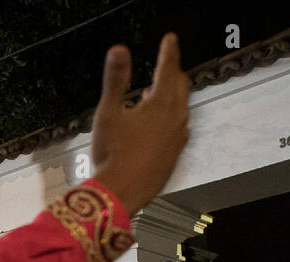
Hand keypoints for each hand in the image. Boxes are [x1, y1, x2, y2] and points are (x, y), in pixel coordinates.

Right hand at [91, 34, 190, 215]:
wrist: (121, 194)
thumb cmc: (112, 155)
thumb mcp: (107, 113)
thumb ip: (115, 79)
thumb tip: (119, 50)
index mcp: (160, 104)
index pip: (168, 68)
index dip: (168, 50)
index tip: (170, 40)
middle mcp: (175, 118)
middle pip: (180, 85)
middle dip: (173, 71)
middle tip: (167, 64)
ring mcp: (178, 137)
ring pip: (182, 107)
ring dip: (173, 96)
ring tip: (159, 94)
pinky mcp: (175, 154)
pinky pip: (179, 128)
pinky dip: (171, 118)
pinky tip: (159, 126)